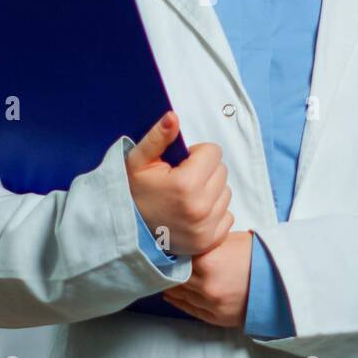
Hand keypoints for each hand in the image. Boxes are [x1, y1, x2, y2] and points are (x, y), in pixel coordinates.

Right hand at [125, 111, 233, 254]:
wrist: (129, 232)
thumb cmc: (135, 192)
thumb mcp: (139, 161)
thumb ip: (158, 137)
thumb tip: (173, 116)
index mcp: (186, 184)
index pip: (214, 152)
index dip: (196, 155)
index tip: (180, 166)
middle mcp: (201, 207)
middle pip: (222, 171)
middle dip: (205, 172)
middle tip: (182, 182)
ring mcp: (207, 227)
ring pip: (226, 192)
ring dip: (210, 191)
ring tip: (186, 198)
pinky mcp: (211, 240)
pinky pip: (227, 215)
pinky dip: (214, 213)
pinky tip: (193, 214)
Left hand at [162, 230, 252, 327]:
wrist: (281, 282)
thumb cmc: (258, 257)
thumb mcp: (229, 241)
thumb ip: (204, 244)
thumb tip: (183, 243)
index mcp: (208, 262)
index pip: (177, 257)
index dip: (169, 252)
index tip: (163, 248)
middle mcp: (205, 286)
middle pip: (174, 277)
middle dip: (168, 269)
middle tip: (160, 262)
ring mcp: (210, 304)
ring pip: (178, 295)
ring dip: (170, 286)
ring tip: (165, 277)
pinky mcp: (215, 317)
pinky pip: (189, 309)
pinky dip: (178, 301)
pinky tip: (171, 294)